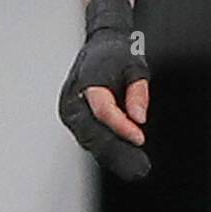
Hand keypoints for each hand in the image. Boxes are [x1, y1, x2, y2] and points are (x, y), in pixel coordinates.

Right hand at [58, 0, 150, 180]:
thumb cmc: (117, 52)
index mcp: (87, 81)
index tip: (140, 138)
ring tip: (134, 168)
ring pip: (90, 140)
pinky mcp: (75, 118)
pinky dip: (105, 148)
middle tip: (139, 169)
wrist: (101, 43)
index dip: (122, 126)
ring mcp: (70, 110)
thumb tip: (139, 118)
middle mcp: (73, 99)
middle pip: (93, 132)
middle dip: (117, 152)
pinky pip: (89, 137)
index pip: (103, 110)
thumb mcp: (135, 66)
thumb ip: (137, 92)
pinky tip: (122, 158)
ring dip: (112, 155)